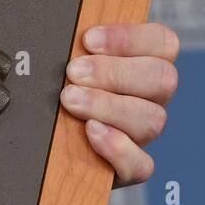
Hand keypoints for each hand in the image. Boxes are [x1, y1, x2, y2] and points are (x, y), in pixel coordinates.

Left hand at [58, 22, 178, 186]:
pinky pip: (141, 164)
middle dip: (114, 72)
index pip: (163, 43)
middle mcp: (150, 100)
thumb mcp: (65, 68)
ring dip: (109, 106)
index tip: (88, 40)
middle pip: (162, 79)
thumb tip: (69, 35)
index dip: (129, 38)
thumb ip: (75, 49)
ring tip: (70, 100)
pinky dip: (117, 148)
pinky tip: (91, 133)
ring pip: (152, 119)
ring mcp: (141, 136)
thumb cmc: (55, 98)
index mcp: (143, 66)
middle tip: (74, 72)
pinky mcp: (129, 169)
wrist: (42, 153)